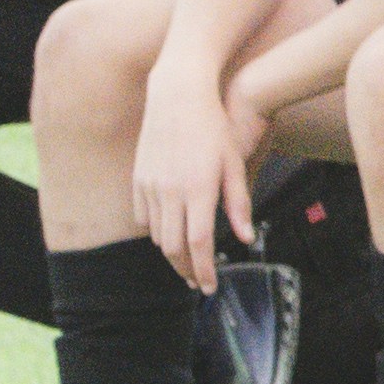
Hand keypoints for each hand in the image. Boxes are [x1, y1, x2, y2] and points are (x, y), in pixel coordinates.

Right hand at [128, 69, 260, 292]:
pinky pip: (144, 217)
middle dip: (186, 269)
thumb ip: (239, 202)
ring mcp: (150, 185)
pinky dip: (156, 231)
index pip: (200, 244)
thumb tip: (245, 238)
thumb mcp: (234, 162)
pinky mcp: (138, 179)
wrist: (178, 95)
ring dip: (171, 253)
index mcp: (198, 189)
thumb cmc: (214, 128)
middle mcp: (171, 191)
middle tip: (198, 281)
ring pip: (157, 236)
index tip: (209, 287)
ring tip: (186, 262)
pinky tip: (169, 233)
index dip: (204, 270)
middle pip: (174, 247)